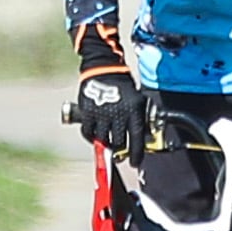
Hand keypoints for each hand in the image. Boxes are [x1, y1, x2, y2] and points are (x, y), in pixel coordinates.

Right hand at [71, 20, 146, 150]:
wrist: (104, 68)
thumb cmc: (123, 86)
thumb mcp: (138, 100)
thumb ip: (140, 119)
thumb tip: (144, 138)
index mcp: (133, 111)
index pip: (137, 139)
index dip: (136, 154)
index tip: (135, 162)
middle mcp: (117, 114)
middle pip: (119, 142)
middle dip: (121, 150)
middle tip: (120, 152)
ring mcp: (101, 114)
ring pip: (104, 139)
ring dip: (107, 144)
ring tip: (109, 142)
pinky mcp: (87, 112)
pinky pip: (88, 132)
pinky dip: (92, 137)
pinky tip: (96, 136)